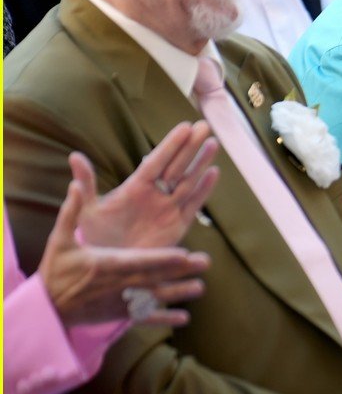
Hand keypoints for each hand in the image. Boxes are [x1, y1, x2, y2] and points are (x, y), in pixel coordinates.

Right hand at [39, 175, 210, 328]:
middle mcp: (117, 284)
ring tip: (200, 288)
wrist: (45, 307)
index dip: (161, 258)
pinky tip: (183, 319)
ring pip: (154, 297)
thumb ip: (71, 212)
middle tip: (205, 262)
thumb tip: (76, 183)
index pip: (139, 260)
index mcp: (105, 264)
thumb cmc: (55, 270)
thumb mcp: (59, 239)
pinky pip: (145, 318)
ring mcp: (120, 302)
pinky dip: (164, 319)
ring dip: (178, 293)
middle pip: (154, 276)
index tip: (183, 254)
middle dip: (180, 271)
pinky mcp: (119, 315)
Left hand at [76, 121, 219, 249]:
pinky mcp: (177, 225)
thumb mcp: (87, 210)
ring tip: (212, 143)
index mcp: (135, 188)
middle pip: (176, 166)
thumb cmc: (94, 238)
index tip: (184, 126)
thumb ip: (86, 183)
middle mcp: (154, 195)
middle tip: (203, 126)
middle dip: (190, 147)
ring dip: (201, 163)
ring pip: (188, 181)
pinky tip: (214, 173)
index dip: (170, 145)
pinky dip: (204, 190)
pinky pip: (194, 204)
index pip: (156, 161)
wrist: (106, 267)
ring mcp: (167, 209)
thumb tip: (74, 156)